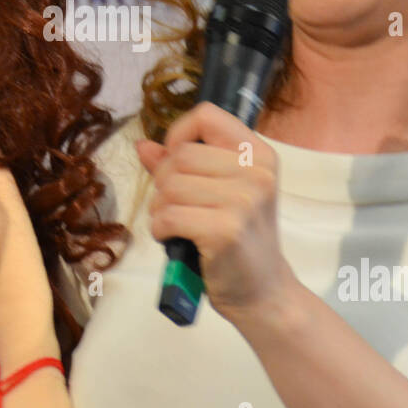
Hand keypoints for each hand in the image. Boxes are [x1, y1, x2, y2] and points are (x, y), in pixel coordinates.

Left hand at [135, 101, 296, 325]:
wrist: (264, 292)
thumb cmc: (239, 241)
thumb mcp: (219, 193)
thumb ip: (182, 166)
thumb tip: (143, 146)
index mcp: (259, 154)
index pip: (206, 115)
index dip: (179, 135)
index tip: (176, 163)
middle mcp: (257, 172)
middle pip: (180, 154)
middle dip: (164, 182)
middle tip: (177, 207)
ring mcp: (244, 201)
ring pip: (169, 185)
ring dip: (160, 209)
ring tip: (178, 226)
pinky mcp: (226, 230)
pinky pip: (167, 216)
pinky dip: (161, 230)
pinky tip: (176, 240)